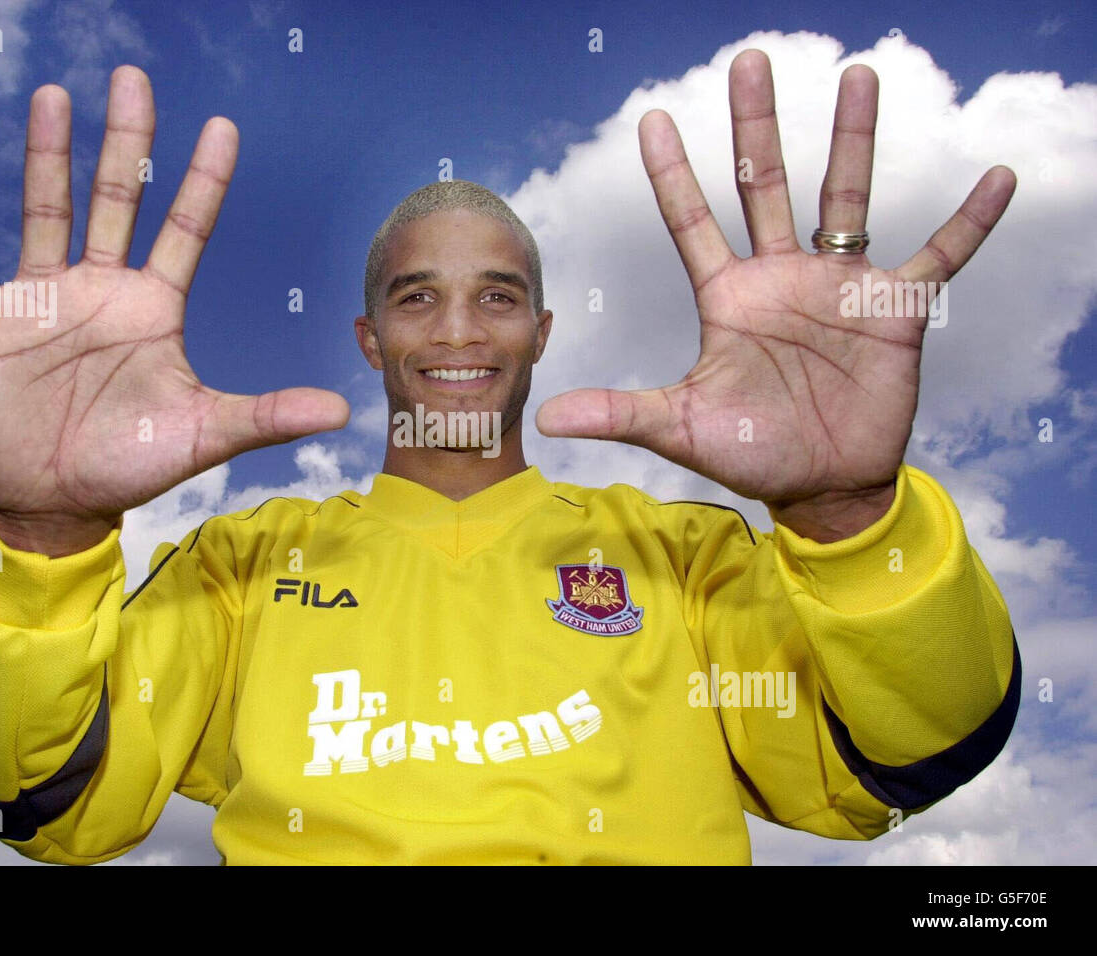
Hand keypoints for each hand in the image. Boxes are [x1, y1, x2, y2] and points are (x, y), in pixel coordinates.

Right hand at [0, 66, 348, 554]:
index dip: (203, 180)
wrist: (59, 500)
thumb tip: (341, 413)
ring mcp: (42, 299)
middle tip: (133, 79)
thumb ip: (266, 416)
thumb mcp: (205, 436)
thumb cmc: (132, 464)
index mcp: (152, 307)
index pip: (184, 229)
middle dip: (125, 141)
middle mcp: (100, 289)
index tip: (223, 127)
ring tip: (51, 97)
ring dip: (45, 158)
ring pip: (45, 212)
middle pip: (116, 199)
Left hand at [536, 50, 1014, 538]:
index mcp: (729, 297)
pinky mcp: (894, 309)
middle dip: (756, 125)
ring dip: (852, 140)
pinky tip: (997, 180)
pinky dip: (969, 222)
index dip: (671, 171)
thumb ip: (622, 413)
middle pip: (766, 184)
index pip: (692, 220)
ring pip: (845, 198)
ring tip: (858, 75)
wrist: (823, 485)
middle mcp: (781, 277)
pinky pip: (940, 254)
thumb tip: (546, 419)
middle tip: (750, 61)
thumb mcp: (683, 428)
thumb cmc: (752, 453)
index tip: (652, 116)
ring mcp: (839, 286)